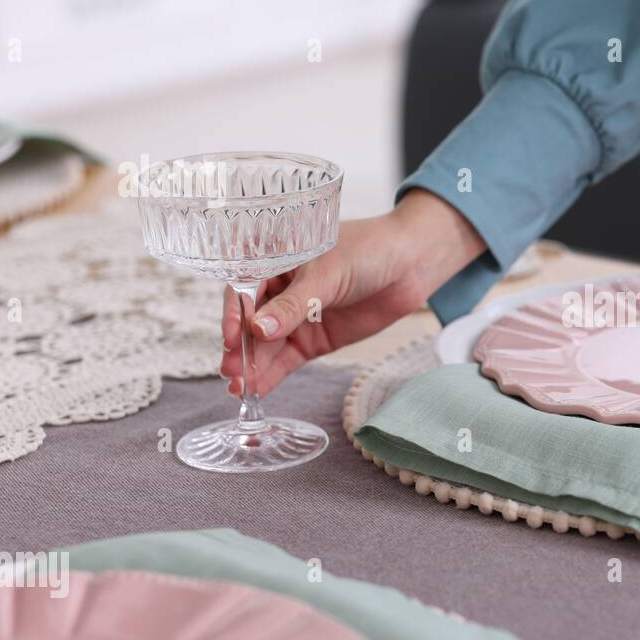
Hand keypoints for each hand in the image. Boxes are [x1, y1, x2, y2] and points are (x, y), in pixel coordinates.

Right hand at [221, 188, 485, 395]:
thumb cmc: (366, 251)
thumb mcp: (327, 274)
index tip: (230, 338)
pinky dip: (272, 374)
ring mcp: (295, 318)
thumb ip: (293, 305)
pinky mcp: (313, 340)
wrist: (409, 265)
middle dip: (240, 348)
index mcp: (273, 261)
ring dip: (251, 366)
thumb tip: (257, 330)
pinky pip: (286, 360)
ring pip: (266, 346)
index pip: (243, 290)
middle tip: (231, 372)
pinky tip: (256, 389)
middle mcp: (278, 291)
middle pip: (250, 323)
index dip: (233, 315)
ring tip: (238, 387)